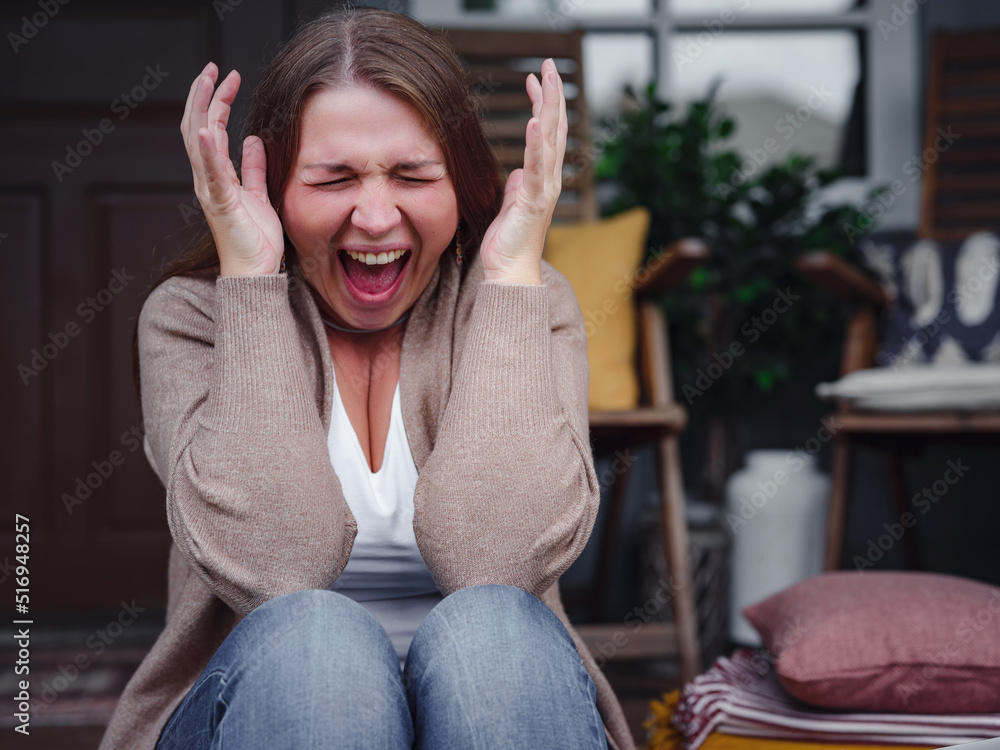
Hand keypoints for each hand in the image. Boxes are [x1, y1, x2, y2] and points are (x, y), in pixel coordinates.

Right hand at [181, 62, 284, 276]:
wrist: (255, 270)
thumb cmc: (255, 238)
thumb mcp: (258, 194)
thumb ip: (254, 167)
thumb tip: (254, 140)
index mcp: (217, 175)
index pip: (211, 128)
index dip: (217, 101)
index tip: (227, 77)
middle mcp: (208, 179)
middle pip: (198, 127)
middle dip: (204, 95)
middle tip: (213, 68)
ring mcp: (211, 190)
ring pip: (199, 142)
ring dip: (202, 110)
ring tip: (206, 83)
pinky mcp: (221, 203)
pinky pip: (212, 174)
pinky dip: (208, 151)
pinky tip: (209, 130)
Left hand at [479, 58, 566, 284]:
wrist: (510, 273)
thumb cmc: (509, 243)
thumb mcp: (510, 205)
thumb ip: (517, 186)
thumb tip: (518, 172)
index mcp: (544, 179)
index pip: (547, 133)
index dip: (543, 103)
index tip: (534, 78)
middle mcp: (550, 180)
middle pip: (555, 128)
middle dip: (552, 94)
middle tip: (549, 64)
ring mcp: (544, 189)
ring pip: (550, 140)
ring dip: (549, 106)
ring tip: (546, 78)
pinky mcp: (533, 201)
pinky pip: (536, 166)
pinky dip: (536, 142)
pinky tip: (535, 119)